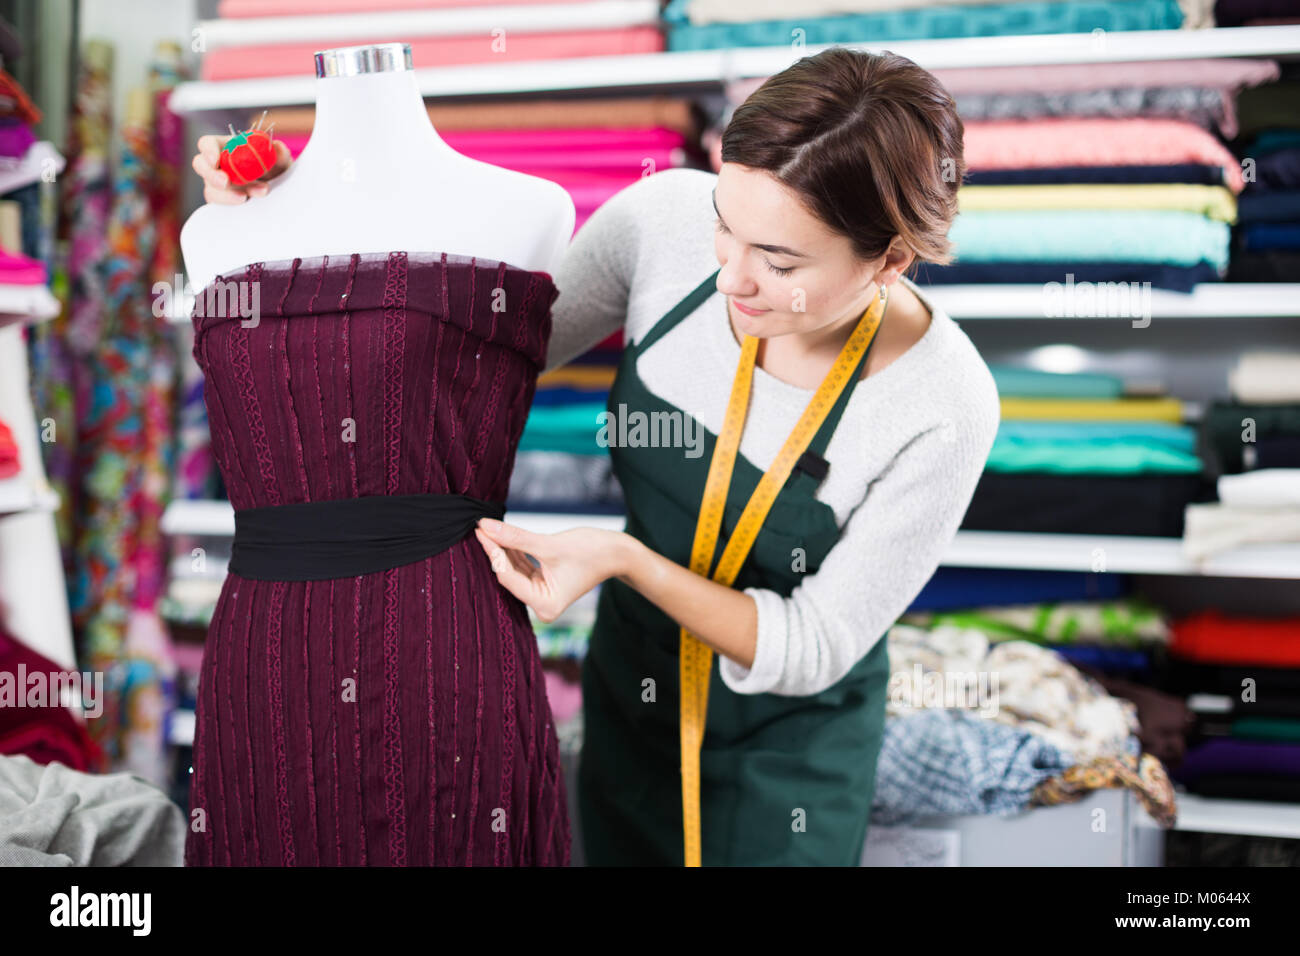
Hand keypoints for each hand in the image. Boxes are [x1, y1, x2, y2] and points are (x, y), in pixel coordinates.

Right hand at [192, 133, 292, 204]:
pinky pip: (221, 205)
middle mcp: (218, 165)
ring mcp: (218, 184)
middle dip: (211, 175)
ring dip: (228, 194)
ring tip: (248, 196)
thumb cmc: (274, 167)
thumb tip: (277, 147)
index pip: (207, 144)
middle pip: (200, 166)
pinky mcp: (224, 200)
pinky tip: (247, 203)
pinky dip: (232, 204)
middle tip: (225, 182)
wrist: (280, 188)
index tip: (215, 159)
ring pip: (210, 189)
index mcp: (225, 147)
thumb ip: (279, 153)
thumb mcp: (280, 160)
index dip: (207, 150)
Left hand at [473, 518, 629, 622]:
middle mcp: (541, 606)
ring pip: (513, 570)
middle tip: (479, 527)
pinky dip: (513, 552)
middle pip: (508, 575)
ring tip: (486, 528)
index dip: (493, 553)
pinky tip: (500, 536)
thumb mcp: (549, 544)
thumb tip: (487, 527)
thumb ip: (515, 537)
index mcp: (545, 605)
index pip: (508, 577)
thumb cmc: (592, 551)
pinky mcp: (542, 583)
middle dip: (495, 551)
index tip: (480, 530)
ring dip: (502, 550)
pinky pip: (521, 567)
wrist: (617, 552)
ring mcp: (542, 595)